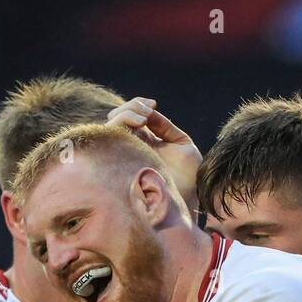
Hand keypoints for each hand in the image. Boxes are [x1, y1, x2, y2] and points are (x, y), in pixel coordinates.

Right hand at [106, 97, 201, 212]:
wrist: (191, 197)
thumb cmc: (189, 175)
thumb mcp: (181, 144)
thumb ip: (165, 126)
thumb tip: (148, 111)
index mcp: (145, 143)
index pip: (130, 118)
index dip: (137, 106)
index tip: (153, 104)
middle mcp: (132, 149)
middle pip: (117, 120)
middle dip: (130, 108)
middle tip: (147, 111)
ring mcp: (126, 156)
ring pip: (111, 128)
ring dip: (126, 114)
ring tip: (143, 117)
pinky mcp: (123, 163)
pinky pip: (111, 139)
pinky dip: (122, 124)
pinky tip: (140, 123)